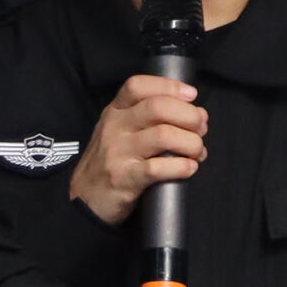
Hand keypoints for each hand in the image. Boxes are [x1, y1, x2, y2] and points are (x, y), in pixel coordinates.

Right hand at [67, 75, 206, 226]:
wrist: (84, 201)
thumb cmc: (109, 163)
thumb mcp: (117, 132)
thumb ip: (143, 118)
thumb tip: (191, 114)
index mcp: (114, 112)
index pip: (138, 86)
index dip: (169, 86)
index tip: (191, 95)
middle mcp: (114, 128)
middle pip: (158, 107)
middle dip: (189, 115)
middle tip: (201, 129)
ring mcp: (118, 153)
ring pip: (163, 135)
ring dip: (191, 143)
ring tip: (198, 151)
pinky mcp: (124, 179)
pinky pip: (158, 168)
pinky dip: (182, 167)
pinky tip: (189, 168)